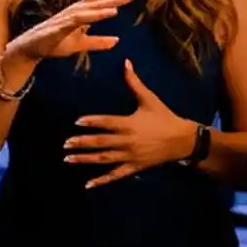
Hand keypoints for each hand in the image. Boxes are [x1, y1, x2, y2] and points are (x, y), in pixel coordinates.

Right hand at [4, 0, 133, 61]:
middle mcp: (73, 12)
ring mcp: (66, 18)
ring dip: (102, 7)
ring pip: (87, 10)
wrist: (30, 49)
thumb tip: (117, 41)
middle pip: (95, 0)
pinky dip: (89, 19)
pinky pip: (77, 21)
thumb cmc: (54, 42)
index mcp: (79, 13)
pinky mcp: (59, 27)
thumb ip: (98, 42)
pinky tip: (95, 20)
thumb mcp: (81, 44)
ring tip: (118, 7)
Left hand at [63, 59, 196, 188]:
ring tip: (68, 159)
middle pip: (100, 142)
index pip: (106, 122)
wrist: (182, 140)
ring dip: (85, 159)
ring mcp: (129, 156)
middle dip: (82, 143)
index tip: (76, 122)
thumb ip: (134, 82)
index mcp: (129, 123)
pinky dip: (102, 180)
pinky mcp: (133, 167)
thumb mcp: (149, 99)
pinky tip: (88, 184)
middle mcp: (127, 141)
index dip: (91, 122)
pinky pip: (115, 175)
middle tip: (65, 143)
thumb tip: (125, 62)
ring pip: (104, 159)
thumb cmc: (164, 117)